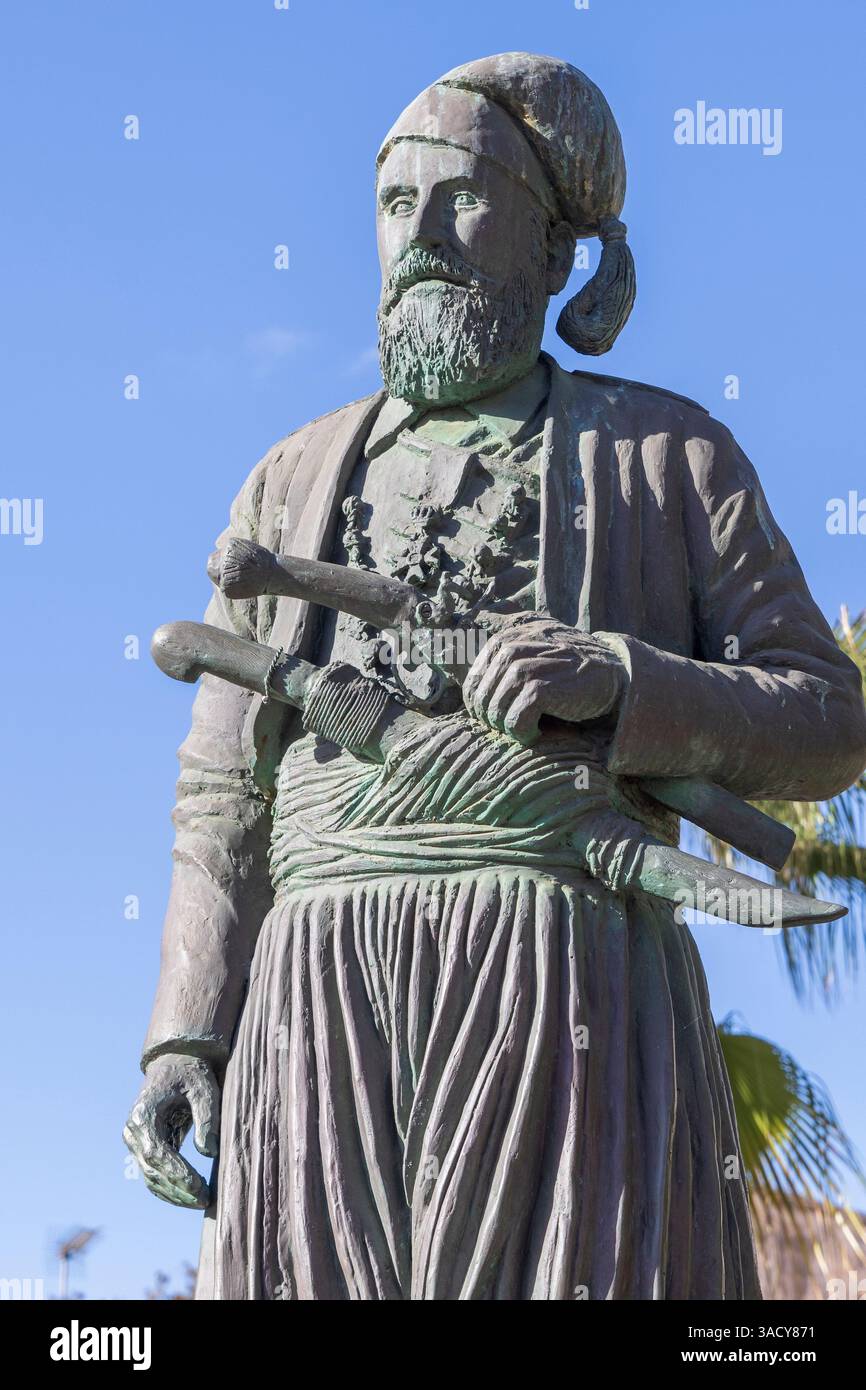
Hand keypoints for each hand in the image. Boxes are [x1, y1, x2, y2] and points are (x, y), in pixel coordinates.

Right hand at [123, 1053, 219, 1208]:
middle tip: (205, 1200)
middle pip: (152, 1171)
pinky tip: (191, 1196)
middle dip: (179, 1189)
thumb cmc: (191, 1074)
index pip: (157, 1154)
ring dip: (174, 1194)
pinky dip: (170, 1188)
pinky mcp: (143, 1147)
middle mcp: (133, 1131)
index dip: (178, 1174)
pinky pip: (154, 1174)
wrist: (175, 1063)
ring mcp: (135, 1141)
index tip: (200, 1188)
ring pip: (151, 1178)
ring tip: (202, 1201)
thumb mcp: (204, 1089)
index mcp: (143, 1115)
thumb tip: (208, 1152)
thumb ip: (207, 1118)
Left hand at [463, 615, 625, 743]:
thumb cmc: (569, 672)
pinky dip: (527, 735)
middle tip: (522, 725)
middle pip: (480, 704)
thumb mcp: (533, 653)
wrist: (611, 674)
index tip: (506, 718)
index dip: (484, 711)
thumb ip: (502, 662)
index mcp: (502, 641)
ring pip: (495, 716)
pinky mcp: (538, 688)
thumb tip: (467, 689)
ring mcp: (523, 668)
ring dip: (513, 730)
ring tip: (534, 727)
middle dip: (498, 722)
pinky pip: (515, 725)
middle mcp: (509, 650)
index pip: (471, 688)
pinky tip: (540, 732)